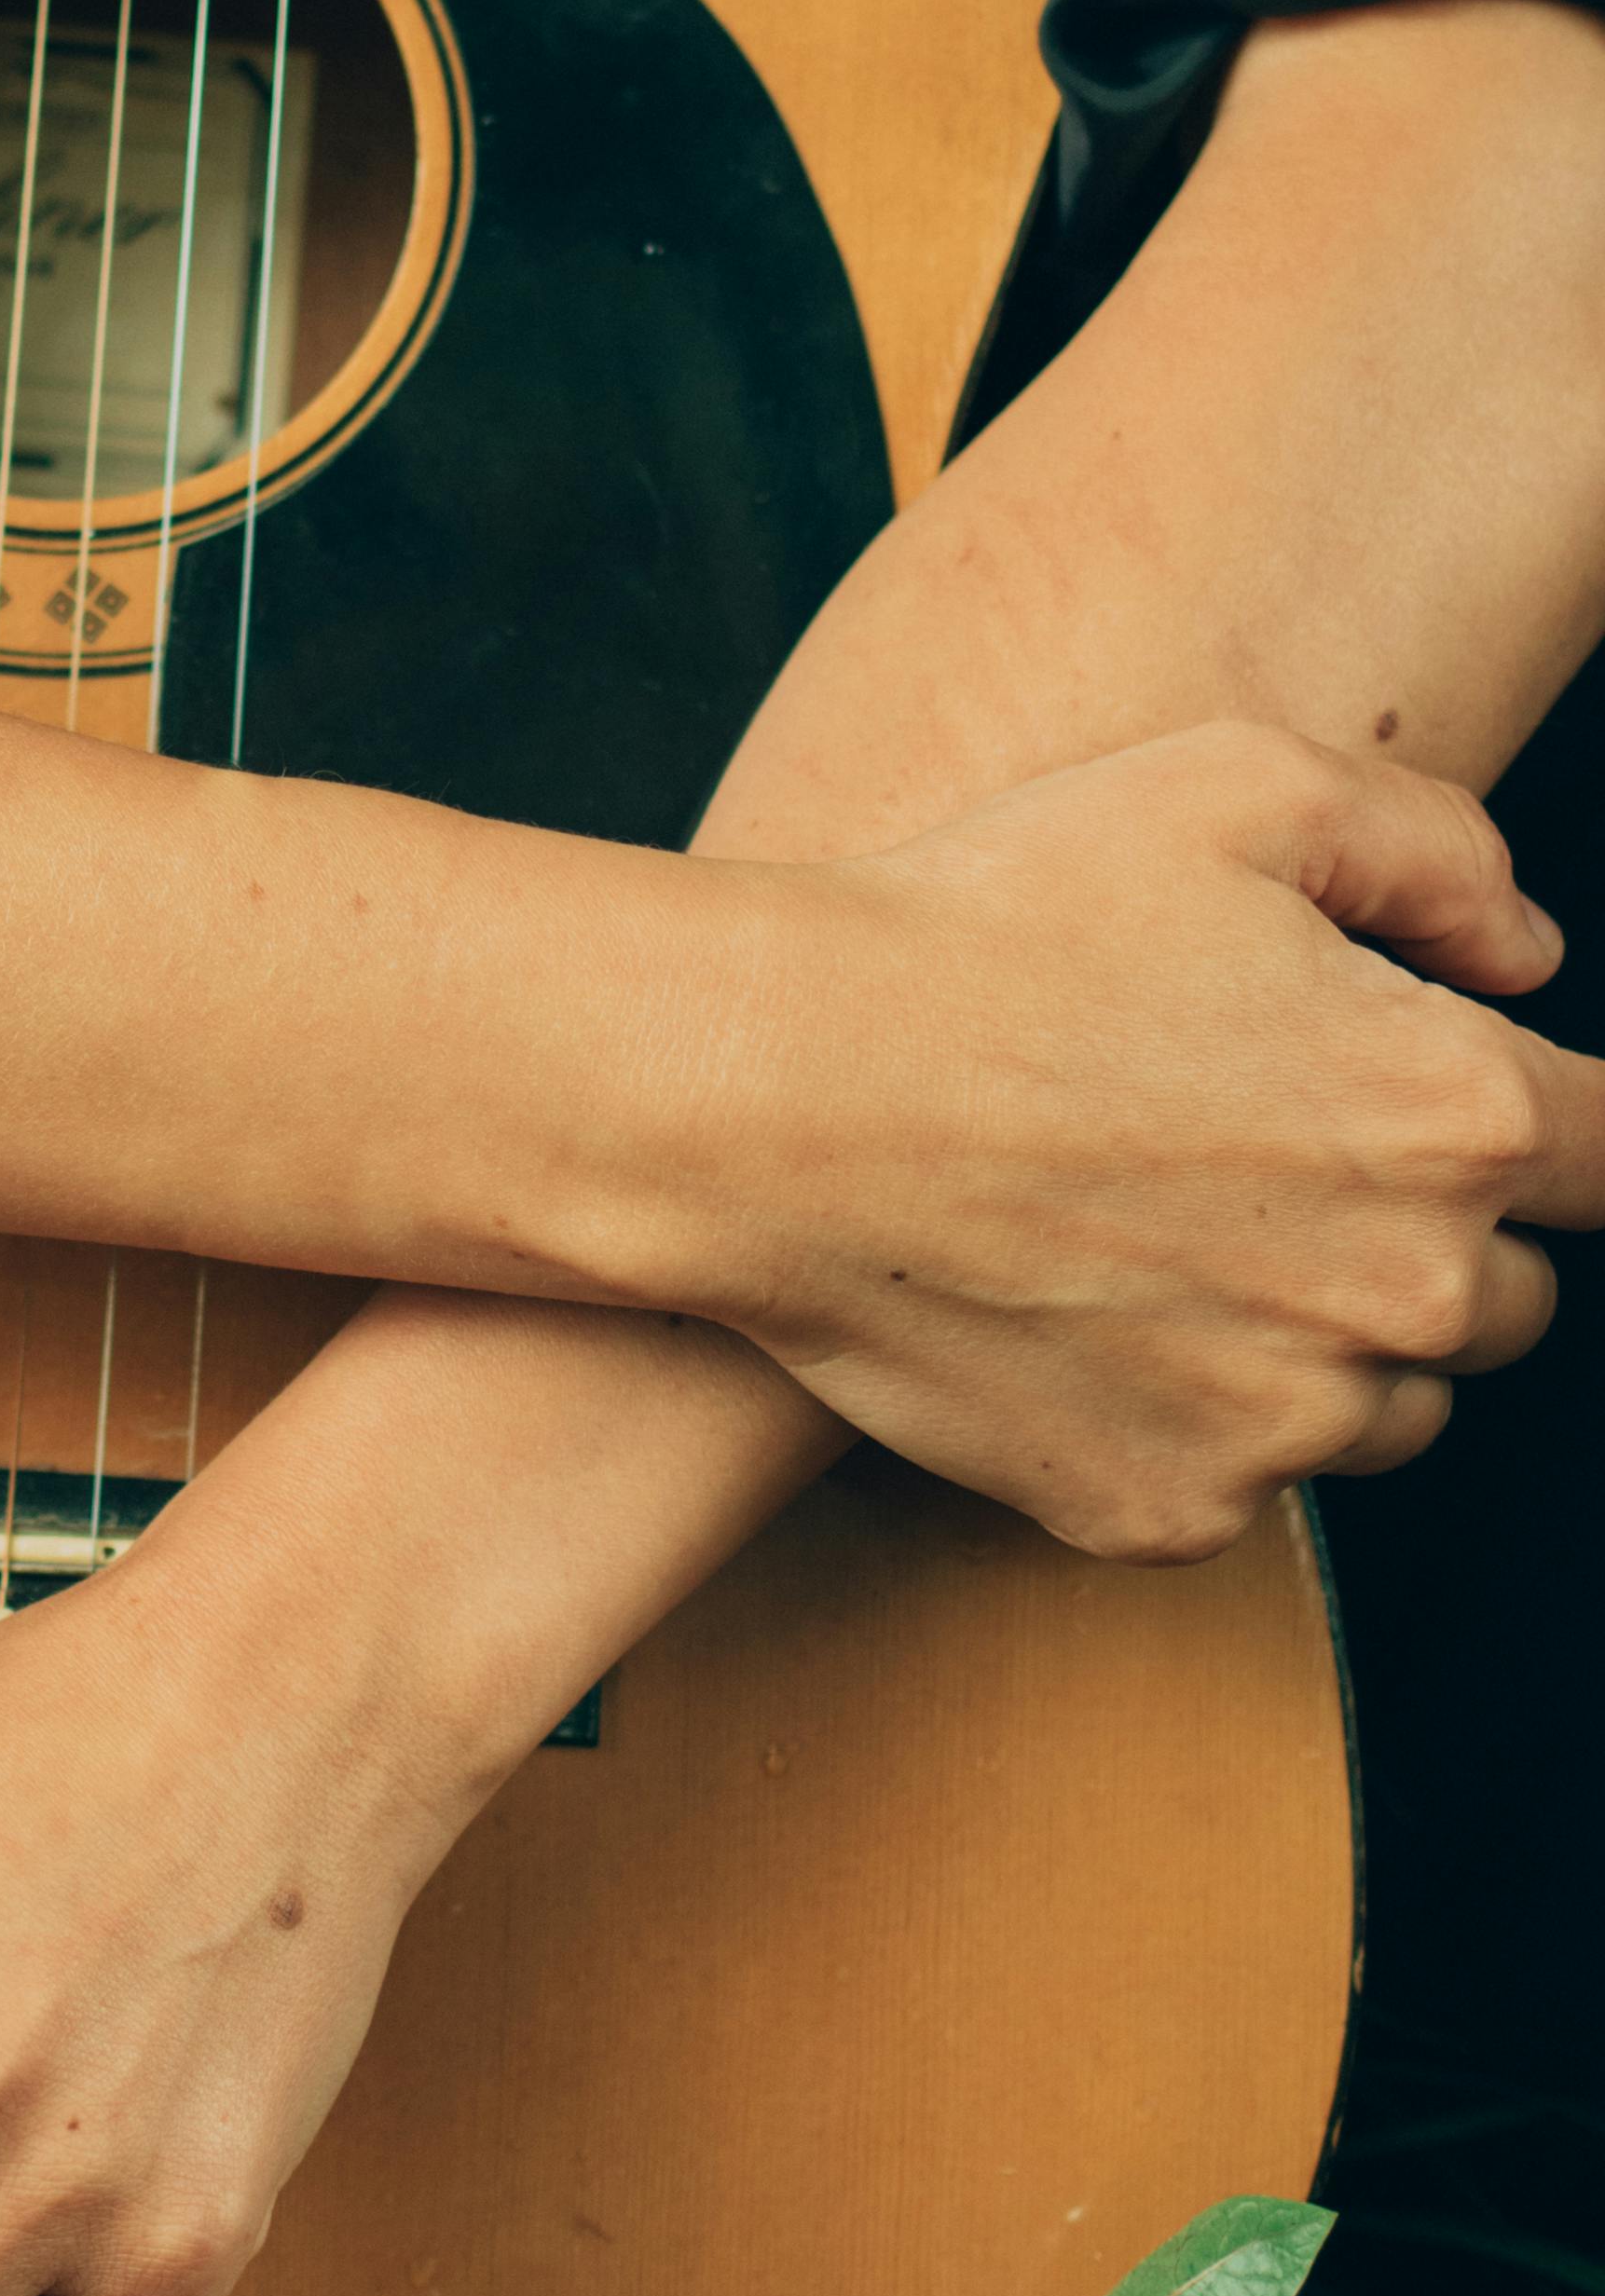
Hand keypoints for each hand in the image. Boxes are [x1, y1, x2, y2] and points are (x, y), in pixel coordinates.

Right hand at [680, 723, 1604, 1554]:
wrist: (771, 1099)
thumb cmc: (991, 924)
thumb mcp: (1237, 785)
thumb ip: (1438, 854)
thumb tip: (1523, 957)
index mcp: (1450, 1115)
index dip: (1574, 1126)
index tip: (1503, 1122)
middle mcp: (1402, 1294)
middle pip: (1514, 1298)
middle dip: (1431, 1229)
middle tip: (1271, 1151)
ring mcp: (1284, 1424)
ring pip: (1393, 1406)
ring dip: (1329, 1336)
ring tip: (1173, 1235)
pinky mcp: (1170, 1510)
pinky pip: (1244, 1481)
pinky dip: (1193, 1415)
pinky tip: (1086, 1312)